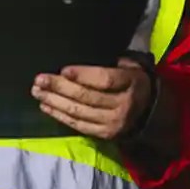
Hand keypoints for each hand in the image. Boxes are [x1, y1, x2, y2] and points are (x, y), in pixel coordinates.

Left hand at [31, 58, 152, 140]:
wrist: (152, 112)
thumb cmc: (134, 81)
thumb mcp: (132, 66)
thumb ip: (113, 61)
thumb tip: (84, 53)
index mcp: (131, 82)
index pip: (105, 80)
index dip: (83, 75)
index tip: (63, 70)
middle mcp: (124, 104)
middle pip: (87, 96)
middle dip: (60, 87)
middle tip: (40, 80)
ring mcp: (114, 123)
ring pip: (79, 112)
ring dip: (55, 102)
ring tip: (38, 92)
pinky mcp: (105, 135)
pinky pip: (79, 125)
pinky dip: (60, 116)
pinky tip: (46, 106)